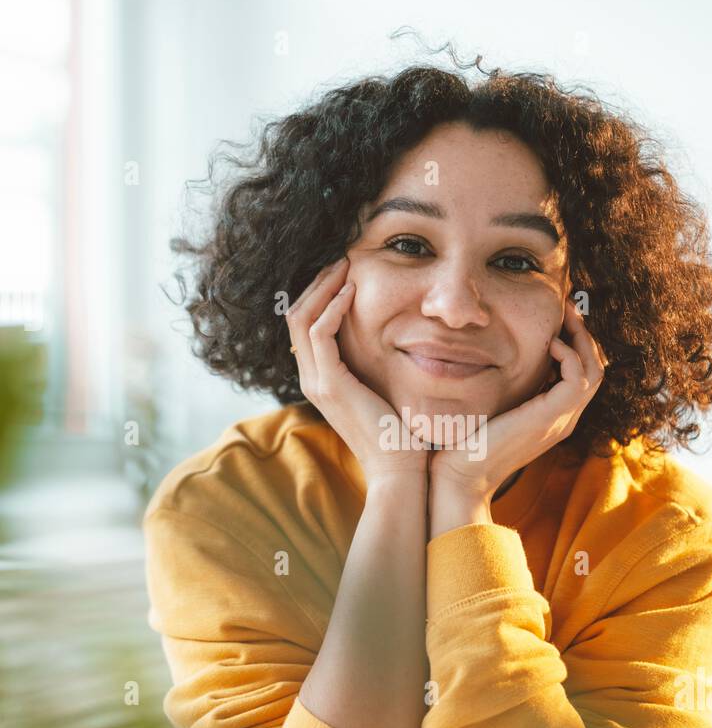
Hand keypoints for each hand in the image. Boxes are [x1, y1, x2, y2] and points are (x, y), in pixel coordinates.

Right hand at [284, 257, 429, 483]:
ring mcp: (317, 381)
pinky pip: (320, 333)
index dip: (319, 293)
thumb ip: (374, 366)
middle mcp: (311, 378)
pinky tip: (353, 292)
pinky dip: (333, 308)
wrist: (399, 469)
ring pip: (302, 318)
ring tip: (346, 266)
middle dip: (317, 282)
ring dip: (323, 287)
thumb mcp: (382, 390)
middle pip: (296, 315)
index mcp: (320, 378)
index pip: (304, 324)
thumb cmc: (399, 433)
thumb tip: (391, 339)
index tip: (344, 271)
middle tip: (341, 258)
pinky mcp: (330, 384)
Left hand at [429, 298, 607, 501]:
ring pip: (594, 372)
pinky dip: (568, 355)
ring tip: (565, 317)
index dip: (576, 345)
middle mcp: (563, 420)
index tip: (560, 320)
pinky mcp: (552, 418)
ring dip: (582, 339)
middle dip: (584, 335)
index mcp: (553, 418)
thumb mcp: (492, 406)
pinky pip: (578, 379)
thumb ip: (505, 387)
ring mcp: (561, 420)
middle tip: (569, 308)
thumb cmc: (466, 443)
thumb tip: (495, 356)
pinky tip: (549, 344)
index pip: (582, 376)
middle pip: (595, 370)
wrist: (460, 475)